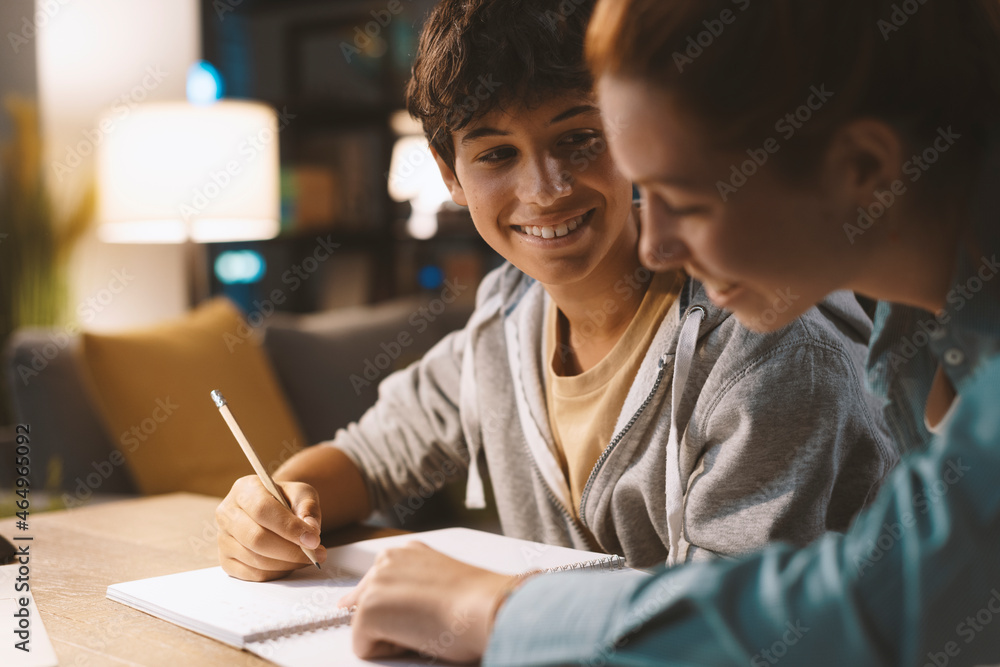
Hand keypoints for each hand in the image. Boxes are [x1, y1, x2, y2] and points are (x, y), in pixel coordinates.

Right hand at [216, 475, 326, 580]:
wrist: (273, 511)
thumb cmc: (287, 500)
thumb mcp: (302, 494)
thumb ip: (308, 508)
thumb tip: (311, 529)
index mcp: (244, 489)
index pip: (262, 510)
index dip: (289, 528)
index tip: (313, 540)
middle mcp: (226, 513)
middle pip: (256, 538)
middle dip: (290, 551)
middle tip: (316, 554)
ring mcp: (222, 539)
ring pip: (255, 560)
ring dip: (287, 563)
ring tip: (308, 558)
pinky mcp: (226, 561)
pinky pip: (253, 575)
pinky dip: (277, 573)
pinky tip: (291, 564)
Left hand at [338, 542, 515, 663]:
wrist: (486, 606)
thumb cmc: (476, 600)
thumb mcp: (442, 581)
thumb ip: (415, 585)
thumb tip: (394, 603)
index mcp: (407, 552)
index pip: (381, 586)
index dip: (395, 609)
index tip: (410, 614)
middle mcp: (386, 560)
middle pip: (369, 605)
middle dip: (390, 620)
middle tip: (425, 623)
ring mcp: (374, 584)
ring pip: (369, 626)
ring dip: (393, 635)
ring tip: (427, 627)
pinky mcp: (368, 611)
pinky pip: (364, 647)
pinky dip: (388, 652)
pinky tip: (417, 638)